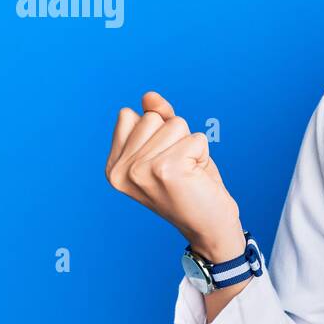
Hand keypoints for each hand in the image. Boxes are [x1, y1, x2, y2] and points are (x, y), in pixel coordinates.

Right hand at [105, 90, 244, 259]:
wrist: (210, 228)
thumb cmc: (191, 187)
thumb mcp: (169, 148)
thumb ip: (157, 120)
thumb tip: (149, 95)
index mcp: (112, 166)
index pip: (130, 115)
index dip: (156, 133)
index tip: (163, 163)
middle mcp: (119, 170)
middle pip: (152, 117)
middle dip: (175, 138)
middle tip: (180, 170)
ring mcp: (140, 170)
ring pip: (175, 124)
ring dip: (190, 146)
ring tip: (188, 174)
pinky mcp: (166, 169)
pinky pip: (195, 138)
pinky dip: (203, 154)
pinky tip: (196, 177)